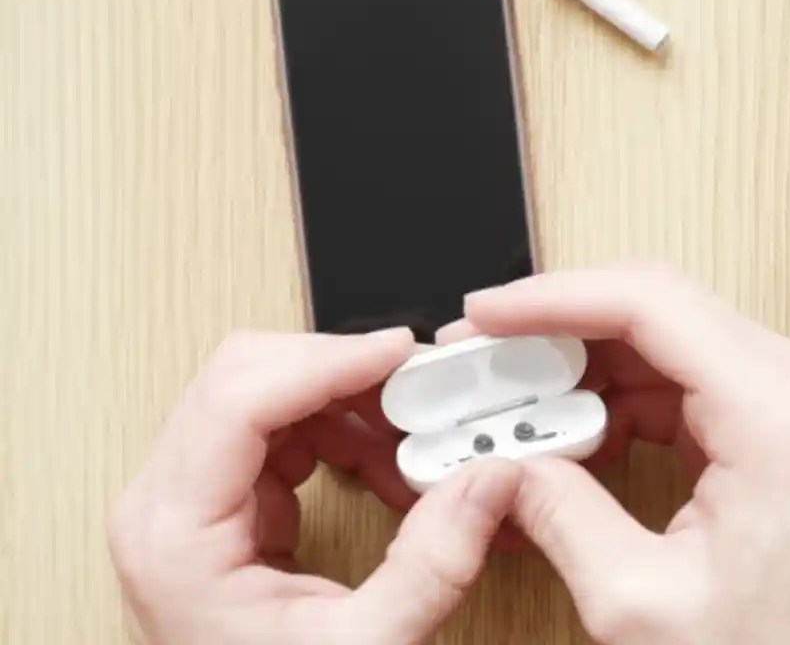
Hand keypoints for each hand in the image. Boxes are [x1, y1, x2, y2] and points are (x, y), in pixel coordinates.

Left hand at [108, 329, 522, 643]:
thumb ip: (431, 566)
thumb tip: (491, 480)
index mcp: (176, 537)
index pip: (238, 400)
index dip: (325, 362)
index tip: (399, 354)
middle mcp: (166, 503)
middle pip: (246, 377)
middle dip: (344, 372)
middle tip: (421, 388)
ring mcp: (189, 497)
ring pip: (267, 392)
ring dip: (349, 402)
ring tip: (414, 442)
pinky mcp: (219, 501)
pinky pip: (281, 428)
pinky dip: (343, 432)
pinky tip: (387, 467)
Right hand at [441, 265, 789, 644]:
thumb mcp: (648, 602)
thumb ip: (564, 520)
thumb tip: (508, 469)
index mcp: (772, 411)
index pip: (649, 301)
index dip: (554, 296)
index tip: (489, 312)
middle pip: (656, 310)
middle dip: (559, 329)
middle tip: (488, 359)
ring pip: (667, 344)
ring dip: (587, 369)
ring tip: (518, 409)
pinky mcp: (779, 431)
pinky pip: (688, 386)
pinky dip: (624, 402)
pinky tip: (577, 440)